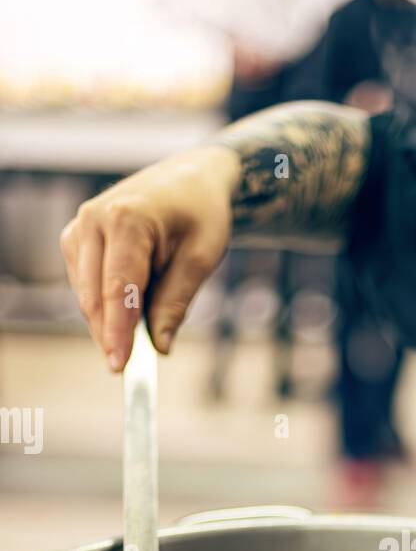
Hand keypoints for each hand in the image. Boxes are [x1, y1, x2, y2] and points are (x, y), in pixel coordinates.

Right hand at [60, 145, 238, 371]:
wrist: (189, 179)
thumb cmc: (201, 214)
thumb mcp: (202, 257)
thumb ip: (177, 301)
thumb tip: (161, 346)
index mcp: (127, 218)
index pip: (118, 287)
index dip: (117, 331)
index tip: (120, 366)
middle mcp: (94, 220)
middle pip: (95, 295)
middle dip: (109, 335)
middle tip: (128, 371)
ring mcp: (80, 228)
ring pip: (86, 294)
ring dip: (108, 322)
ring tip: (139, 336)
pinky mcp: (76, 239)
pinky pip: (86, 285)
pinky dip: (105, 306)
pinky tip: (129, 312)